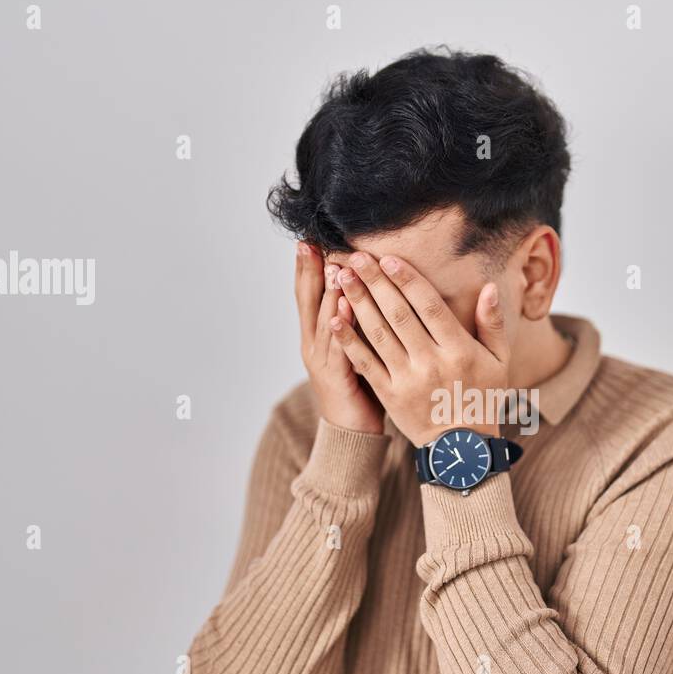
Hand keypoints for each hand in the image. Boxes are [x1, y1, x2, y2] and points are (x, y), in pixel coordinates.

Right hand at [294, 241, 384, 434]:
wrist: (351, 434)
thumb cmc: (360, 390)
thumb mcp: (358, 349)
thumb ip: (358, 322)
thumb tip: (365, 290)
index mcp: (318, 337)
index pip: (309, 295)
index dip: (307, 268)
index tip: (309, 239)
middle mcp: (314, 345)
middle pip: (309, 301)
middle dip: (310, 271)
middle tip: (310, 242)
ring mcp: (322, 362)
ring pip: (324, 320)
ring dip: (329, 293)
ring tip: (334, 265)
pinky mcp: (336, 378)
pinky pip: (339, 348)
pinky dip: (342, 326)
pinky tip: (347, 306)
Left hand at [328, 251, 509, 446]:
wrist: (462, 449)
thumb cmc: (482, 399)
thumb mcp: (499, 362)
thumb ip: (492, 323)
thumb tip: (490, 287)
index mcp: (459, 350)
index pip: (429, 307)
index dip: (407, 280)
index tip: (388, 258)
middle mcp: (432, 363)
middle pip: (399, 315)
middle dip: (375, 283)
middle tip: (356, 256)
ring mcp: (408, 380)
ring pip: (379, 334)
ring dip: (357, 303)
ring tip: (341, 276)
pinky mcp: (389, 395)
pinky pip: (366, 363)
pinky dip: (349, 340)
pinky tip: (334, 319)